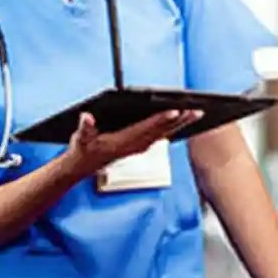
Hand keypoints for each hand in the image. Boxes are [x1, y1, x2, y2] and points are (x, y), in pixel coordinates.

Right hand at [63, 109, 201, 177]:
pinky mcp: (141, 147)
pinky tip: (183, 122)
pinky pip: (162, 136)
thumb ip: (85, 128)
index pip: (146, 128)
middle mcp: (135, 146)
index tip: (175, 111)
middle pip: (162, 130)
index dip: (161, 119)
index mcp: (124, 142)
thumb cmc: (83, 151)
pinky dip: (174, 128)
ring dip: (181, 124)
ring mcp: (140, 147)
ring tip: (197, 113)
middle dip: (179, 120)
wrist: (81, 167)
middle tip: (196, 110)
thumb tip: (87, 118)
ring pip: (165, 133)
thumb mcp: (80, 138)